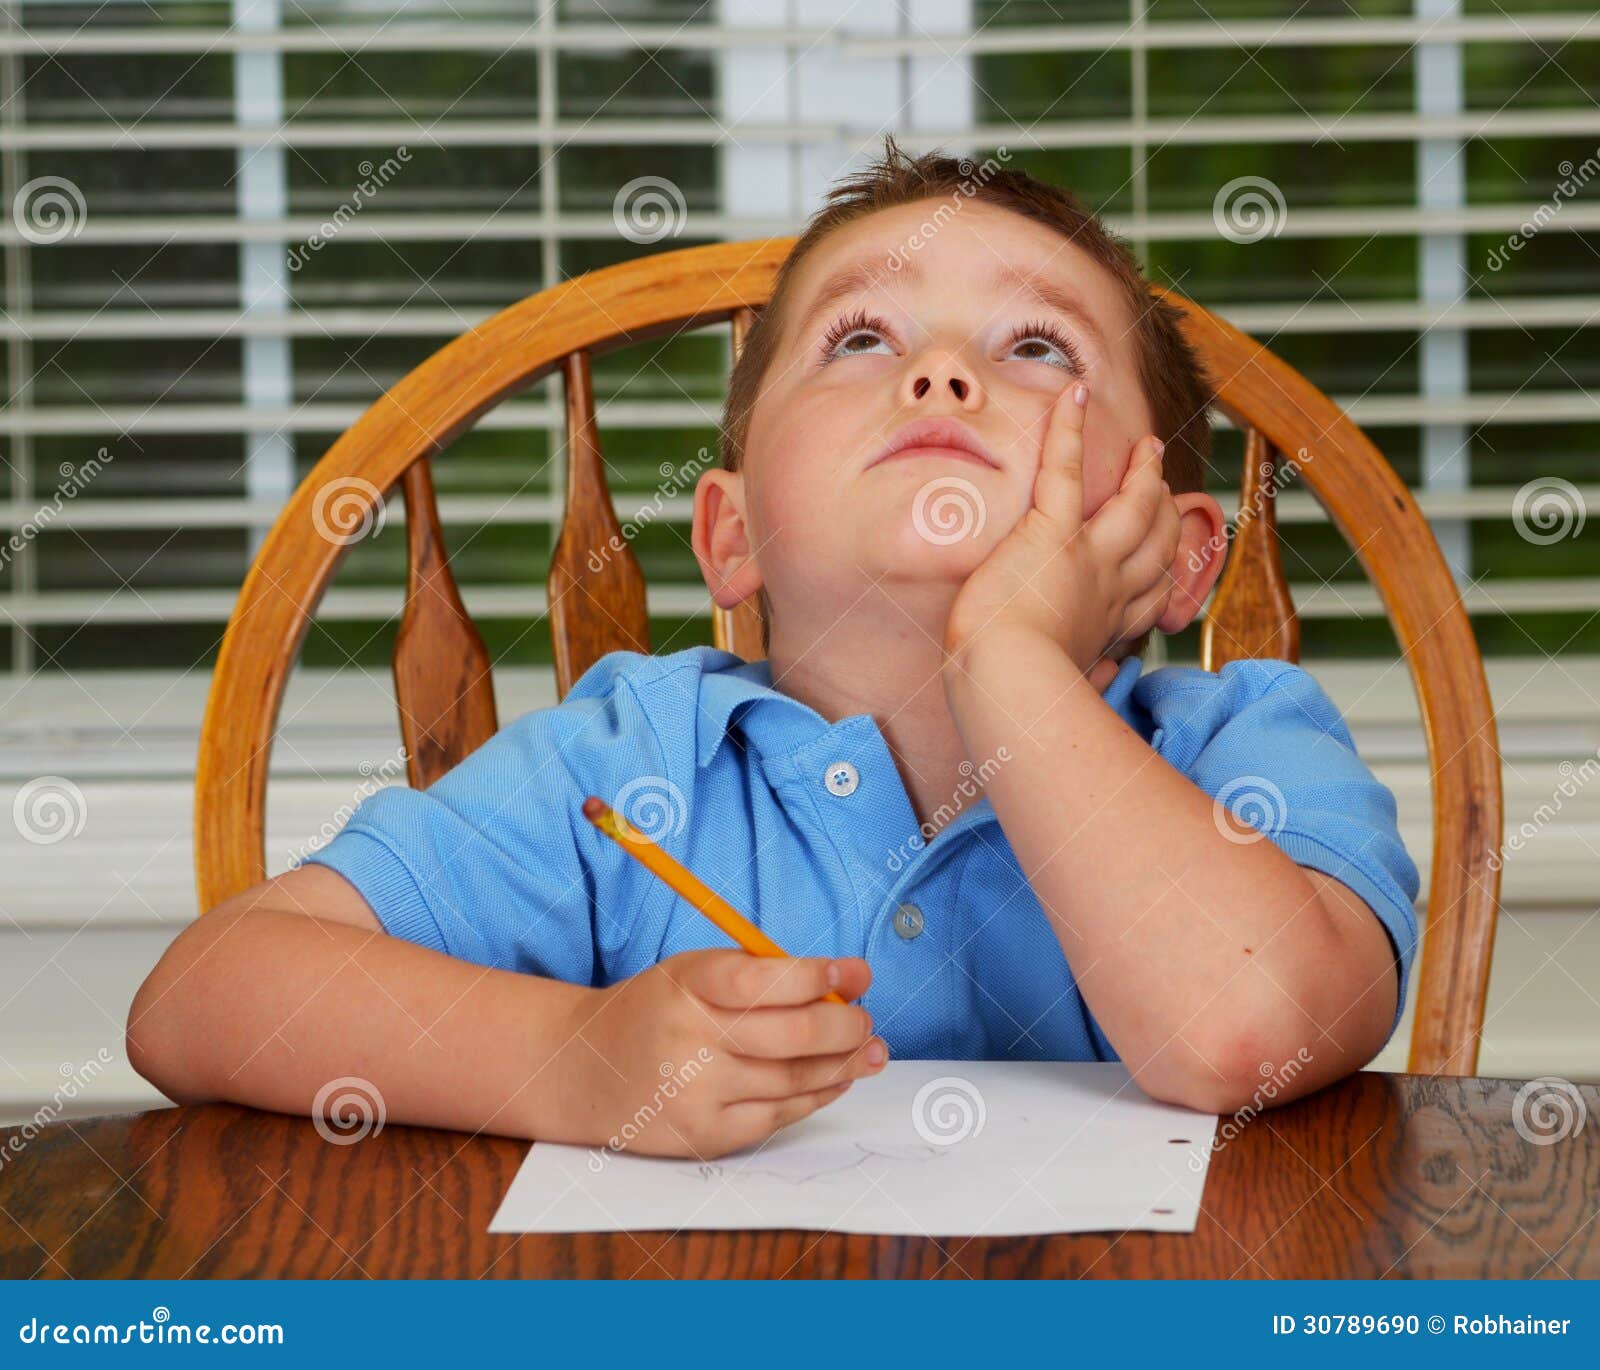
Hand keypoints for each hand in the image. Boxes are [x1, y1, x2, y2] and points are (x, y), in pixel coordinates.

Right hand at [560, 950, 884, 1159]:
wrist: (588, 1071)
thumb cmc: (657, 1010)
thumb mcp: (693, 972)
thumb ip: (761, 973)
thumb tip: (846, 982)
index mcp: (686, 986)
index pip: (764, 981)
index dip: (818, 977)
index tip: (853, 972)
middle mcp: (690, 1040)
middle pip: (792, 1036)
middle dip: (846, 1027)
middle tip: (866, 1018)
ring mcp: (698, 1094)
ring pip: (795, 1079)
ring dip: (845, 1064)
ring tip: (870, 1049)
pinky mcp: (707, 1135)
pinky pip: (780, 1116)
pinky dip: (817, 1095)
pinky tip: (837, 1079)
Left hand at [942, 380, 1180, 676]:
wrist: (1006, 685)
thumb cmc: (1020, 695)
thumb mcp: (1068, 688)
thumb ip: (1091, 677)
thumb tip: (1109, 676)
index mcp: (1107, 627)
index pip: (1152, 593)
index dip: (1165, 569)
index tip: (1165, 558)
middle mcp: (1108, 588)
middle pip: (1157, 543)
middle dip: (1166, 510)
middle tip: (1163, 483)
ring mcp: (1086, 557)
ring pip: (1132, 505)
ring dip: (1142, 471)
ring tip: (1147, 444)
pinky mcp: (1051, 534)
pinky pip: (1065, 470)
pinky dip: (1070, 428)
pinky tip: (1074, 393)